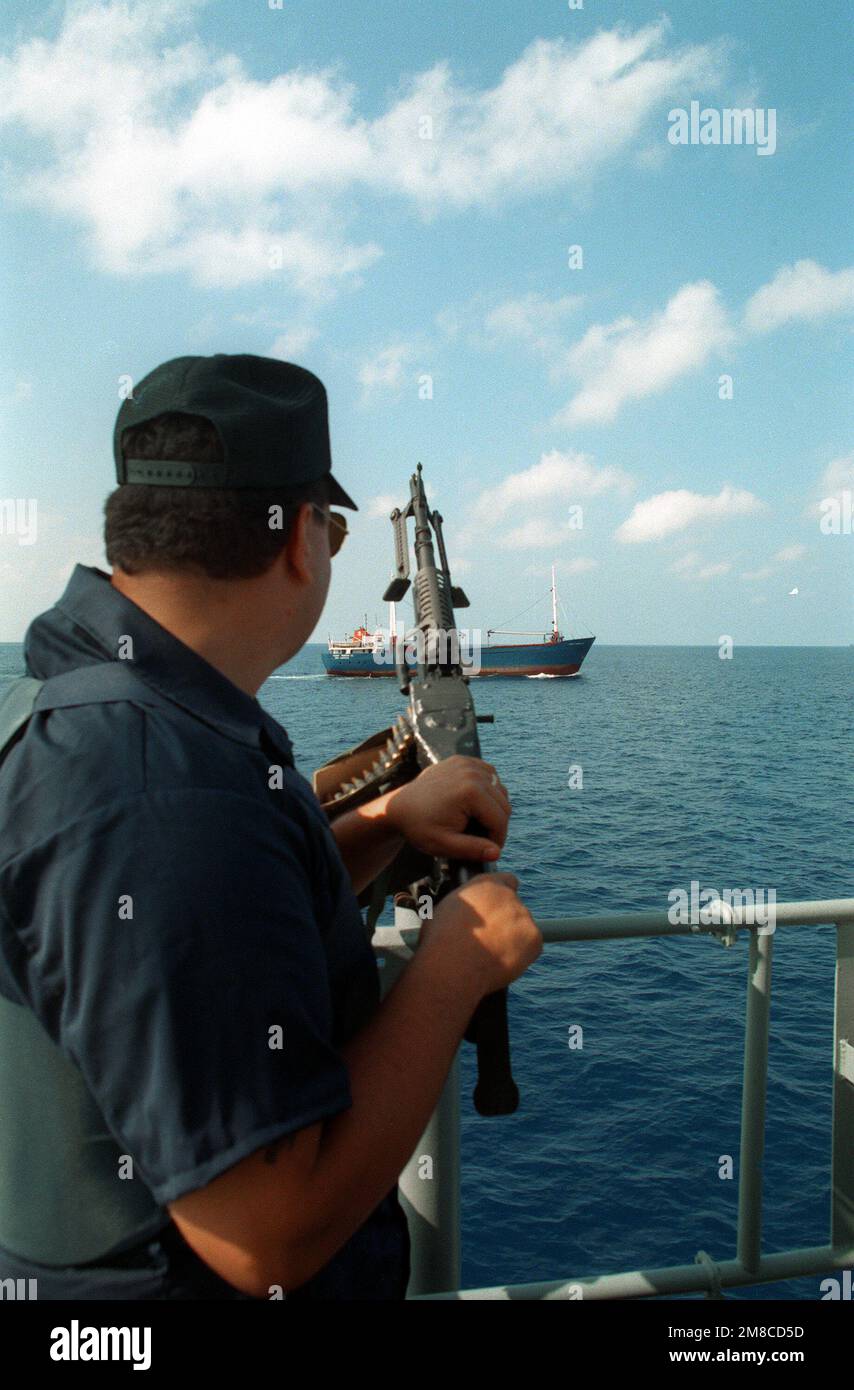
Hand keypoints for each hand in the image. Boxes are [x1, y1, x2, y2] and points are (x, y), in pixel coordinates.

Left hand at [384, 755, 510, 862]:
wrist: (399, 806)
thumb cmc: (419, 827)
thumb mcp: (444, 844)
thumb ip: (472, 849)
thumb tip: (496, 852)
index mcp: (470, 791)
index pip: (500, 819)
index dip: (498, 839)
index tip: (488, 850)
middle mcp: (472, 772)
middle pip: (503, 804)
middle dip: (496, 824)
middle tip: (481, 838)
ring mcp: (468, 763)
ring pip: (499, 790)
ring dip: (493, 807)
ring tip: (476, 822)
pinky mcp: (463, 760)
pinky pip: (489, 776)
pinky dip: (487, 791)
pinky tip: (474, 804)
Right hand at [420, 871, 541, 996]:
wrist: (451, 968)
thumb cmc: (440, 941)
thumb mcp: (446, 907)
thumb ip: (468, 902)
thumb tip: (468, 909)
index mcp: (485, 884)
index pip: (507, 880)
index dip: (502, 895)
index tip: (496, 908)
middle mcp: (507, 895)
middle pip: (515, 907)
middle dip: (505, 921)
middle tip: (488, 939)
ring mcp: (523, 916)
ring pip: (523, 927)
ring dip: (513, 937)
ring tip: (490, 955)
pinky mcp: (534, 938)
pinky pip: (532, 946)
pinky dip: (521, 954)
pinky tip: (502, 962)